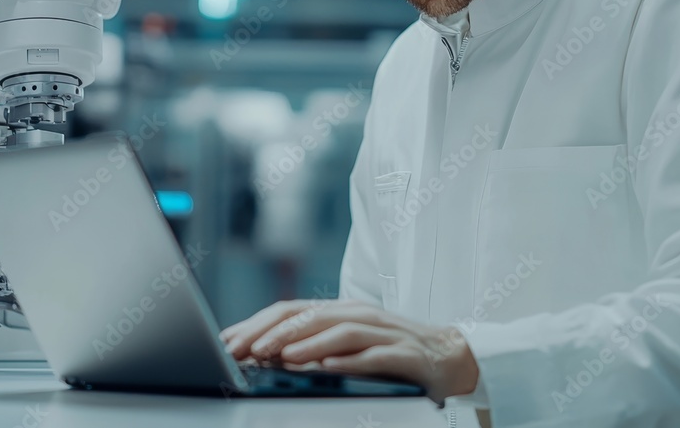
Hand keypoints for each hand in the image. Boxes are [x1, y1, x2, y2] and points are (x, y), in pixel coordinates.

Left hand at [218, 298, 479, 404]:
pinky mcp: (402, 352)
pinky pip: (372, 355)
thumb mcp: (348, 346)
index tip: (230, 342)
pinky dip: (347, 361)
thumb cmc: (393, 352)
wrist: (450, 356)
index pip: (291, 310)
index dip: (258, 324)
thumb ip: (313, 346)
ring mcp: (381, 331)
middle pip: (308, 316)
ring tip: (278, 357)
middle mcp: (358, 314)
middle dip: (271, 332)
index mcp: (340, 311)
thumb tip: (267, 356)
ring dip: (305, 344)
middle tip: (244, 350)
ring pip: (337, 331)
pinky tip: (326, 369)